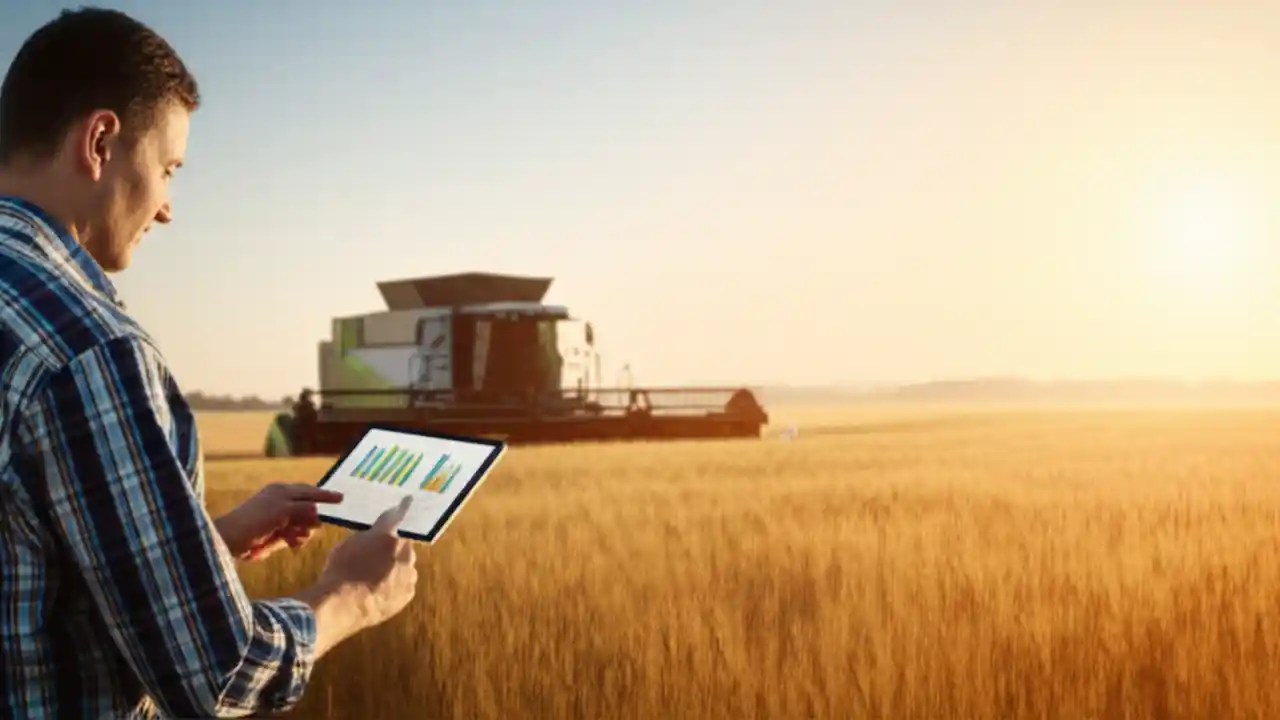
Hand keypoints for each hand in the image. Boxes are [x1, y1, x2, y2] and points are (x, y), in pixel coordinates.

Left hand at [215, 483, 343, 560]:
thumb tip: (317, 508)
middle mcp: (281, 503)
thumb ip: (302, 508)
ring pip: (302, 524)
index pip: (308, 491)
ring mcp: (278, 519)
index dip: (325, 495)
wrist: (231, 540)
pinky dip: (295, 539)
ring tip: (297, 538)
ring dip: (303, 531)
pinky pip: (293, 536)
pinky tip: (292, 544)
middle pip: (307, 509)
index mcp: (282, 492)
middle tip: (314, 526)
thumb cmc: (256, 519)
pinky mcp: (274, 534)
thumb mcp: (282, 510)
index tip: (342, 498)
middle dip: (311, 519)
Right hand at [316, 495, 417, 629]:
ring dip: (395, 569)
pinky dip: (395, 587)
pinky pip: (404, 585)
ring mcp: (409, 573)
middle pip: (402, 546)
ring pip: (405, 566)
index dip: (402, 508)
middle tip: (374, 561)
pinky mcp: (408, 593)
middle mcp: (404, 550)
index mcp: (388, 534)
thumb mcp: (348, 544)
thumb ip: (367, 537)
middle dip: (392, 550)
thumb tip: (375, 536)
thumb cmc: (340, 570)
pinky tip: (378, 593)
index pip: (397, 515)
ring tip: (373, 581)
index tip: (409, 500)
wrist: (343, 604)